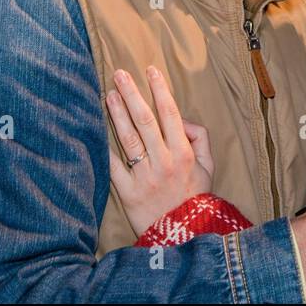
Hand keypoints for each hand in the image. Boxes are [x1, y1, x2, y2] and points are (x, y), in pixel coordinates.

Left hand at [106, 66, 213, 237]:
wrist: (181, 236)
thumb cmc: (195, 198)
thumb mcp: (208, 167)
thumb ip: (200, 138)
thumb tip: (183, 119)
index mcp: (184, 153)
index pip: (169, 113)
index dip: (159, 89)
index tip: (150, 70)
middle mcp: (164, 162)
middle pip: (145, 120)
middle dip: (132, 93)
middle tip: (119, 73)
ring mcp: (145, 177)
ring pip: (128, 138)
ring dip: (117, 113)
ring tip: (108, 94)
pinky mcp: (128, 192)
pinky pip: (114, 165)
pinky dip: (105, 147)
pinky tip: (96, 129)